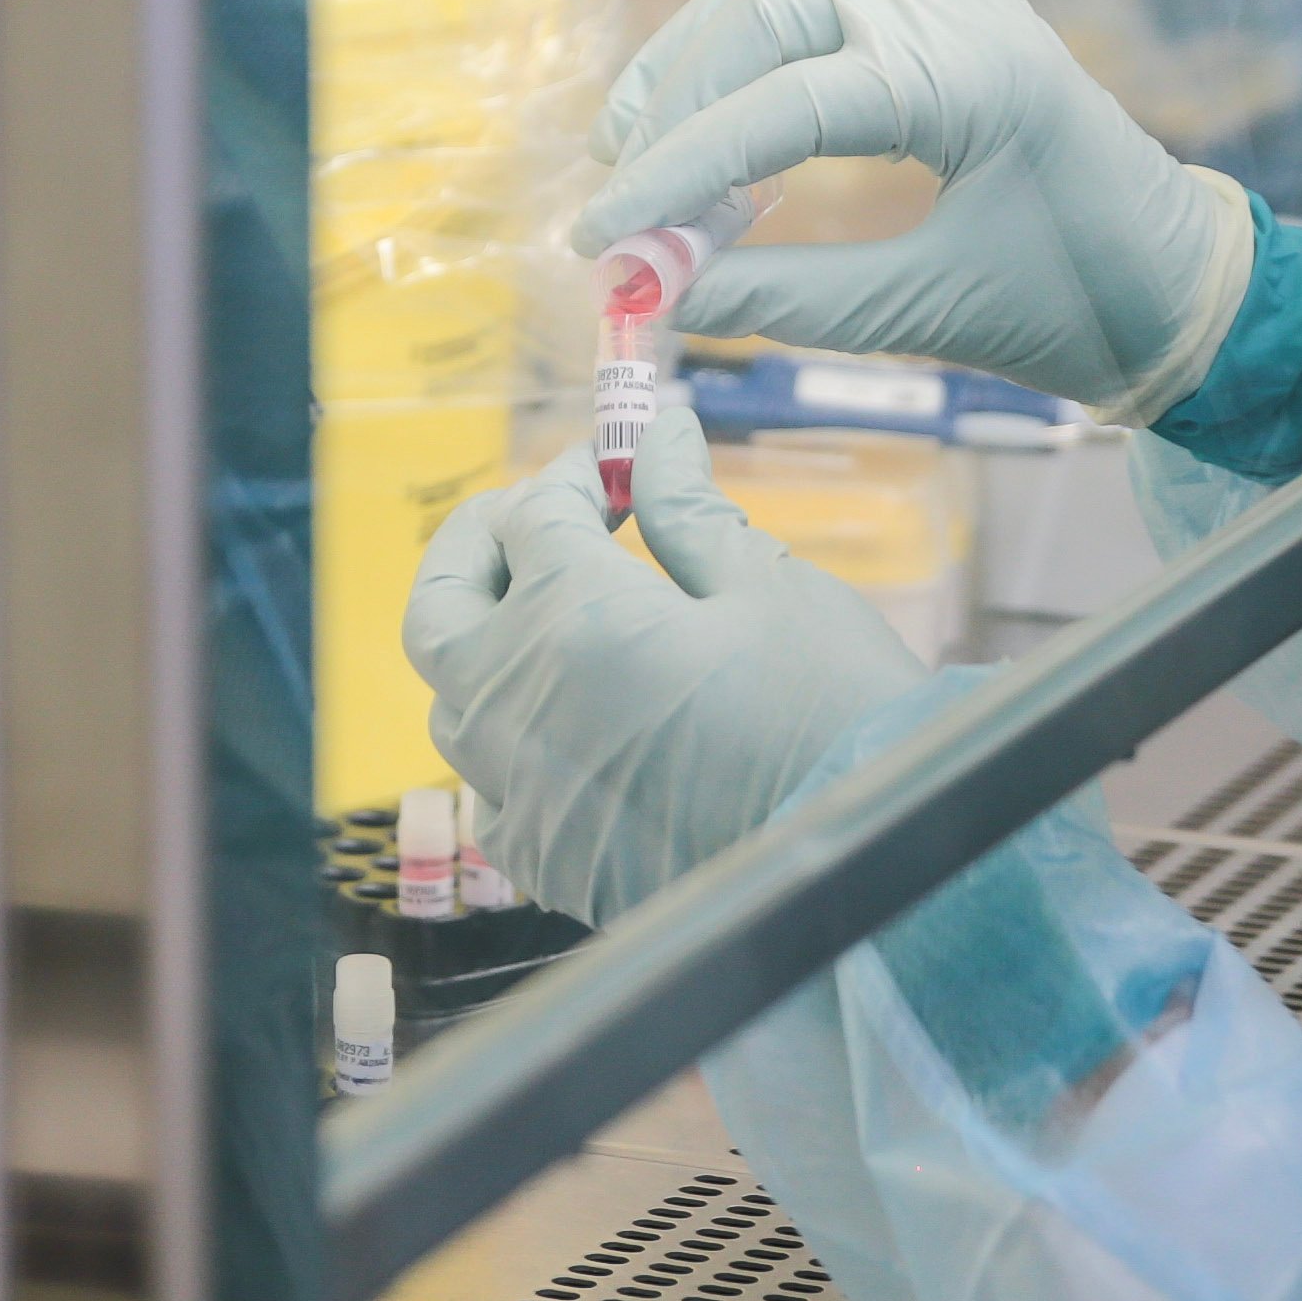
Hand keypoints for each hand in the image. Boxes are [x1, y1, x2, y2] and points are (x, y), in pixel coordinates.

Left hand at [402, 414, 932, 925]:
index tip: (618, 467)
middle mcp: (516, 702)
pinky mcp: (547, 859)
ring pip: (453, 701)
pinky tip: (568, 728)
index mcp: (570, 615)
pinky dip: (510, 745)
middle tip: (534, 519)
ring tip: (553, 619)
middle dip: (478, 544)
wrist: (860, 864)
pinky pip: (490, 791)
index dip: (573, 475)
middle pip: (441, 604)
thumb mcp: (766, 587)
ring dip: (487, 644)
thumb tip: (657, 436)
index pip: (532, 516)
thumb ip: (690, 509)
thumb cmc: (830, 709)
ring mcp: (520, 790)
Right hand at [581, 0, 1256, 418]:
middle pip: (769, 16)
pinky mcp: (943, 21)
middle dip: (681, 104)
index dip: (679, 168)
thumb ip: (792, 297)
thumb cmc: (1083, 305)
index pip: (782, 103)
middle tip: (626, 208)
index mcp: (968, 77)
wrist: (1189, 291)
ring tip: (636, 144)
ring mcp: (949, 5)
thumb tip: (655, 295)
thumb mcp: (933, 311)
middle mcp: (953, 15)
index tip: (601, 236)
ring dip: (701, 56)